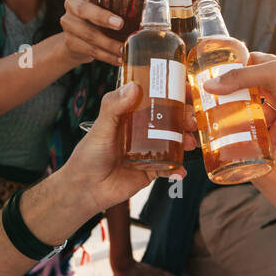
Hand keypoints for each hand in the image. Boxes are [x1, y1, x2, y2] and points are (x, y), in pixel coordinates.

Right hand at [61, 0, 124, 65]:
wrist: (76, 40)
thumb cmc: (100, 18)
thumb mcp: (107, 7)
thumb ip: (123, 3)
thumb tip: (156, 4)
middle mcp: (74, 5)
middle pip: (84, 9)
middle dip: (103, 17)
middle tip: (120, 24)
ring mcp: (69, 24)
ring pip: (89, 33)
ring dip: (108, 43)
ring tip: (123, 48)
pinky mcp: (70, 42)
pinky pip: (90, 50)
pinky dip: (106, 56)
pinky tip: (118, 59)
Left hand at [66, 82, 197, 214]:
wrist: (85, 188)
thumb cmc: (88, 155)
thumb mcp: (100, 127)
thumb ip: (113, 107)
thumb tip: (133, 87)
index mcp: (131, 114)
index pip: (154, 98)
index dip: (172, 93)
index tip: (186, 89)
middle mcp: (142, 130)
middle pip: (170, 119)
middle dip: (185, 117)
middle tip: (190, 120)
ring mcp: (149, 149)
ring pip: (174, 141)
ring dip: (186, 140)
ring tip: (189, 143)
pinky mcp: (152, 170)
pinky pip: (170, 167)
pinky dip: (178, 169)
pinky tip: (180, 171)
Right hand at [203, 52, 275, 142]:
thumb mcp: (271, 77)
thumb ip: (240, 78)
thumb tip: (209, 85)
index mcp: (268, 64)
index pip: (240, 64)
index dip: (224, 74)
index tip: (208, 88)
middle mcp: (275, 78)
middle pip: (247, 90)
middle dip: (234, 103)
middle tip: (217, 116)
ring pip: (259, 111)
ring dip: (250, 124)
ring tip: (237, 136)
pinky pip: (274, 126)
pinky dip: (268, 136)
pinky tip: (263, 147)